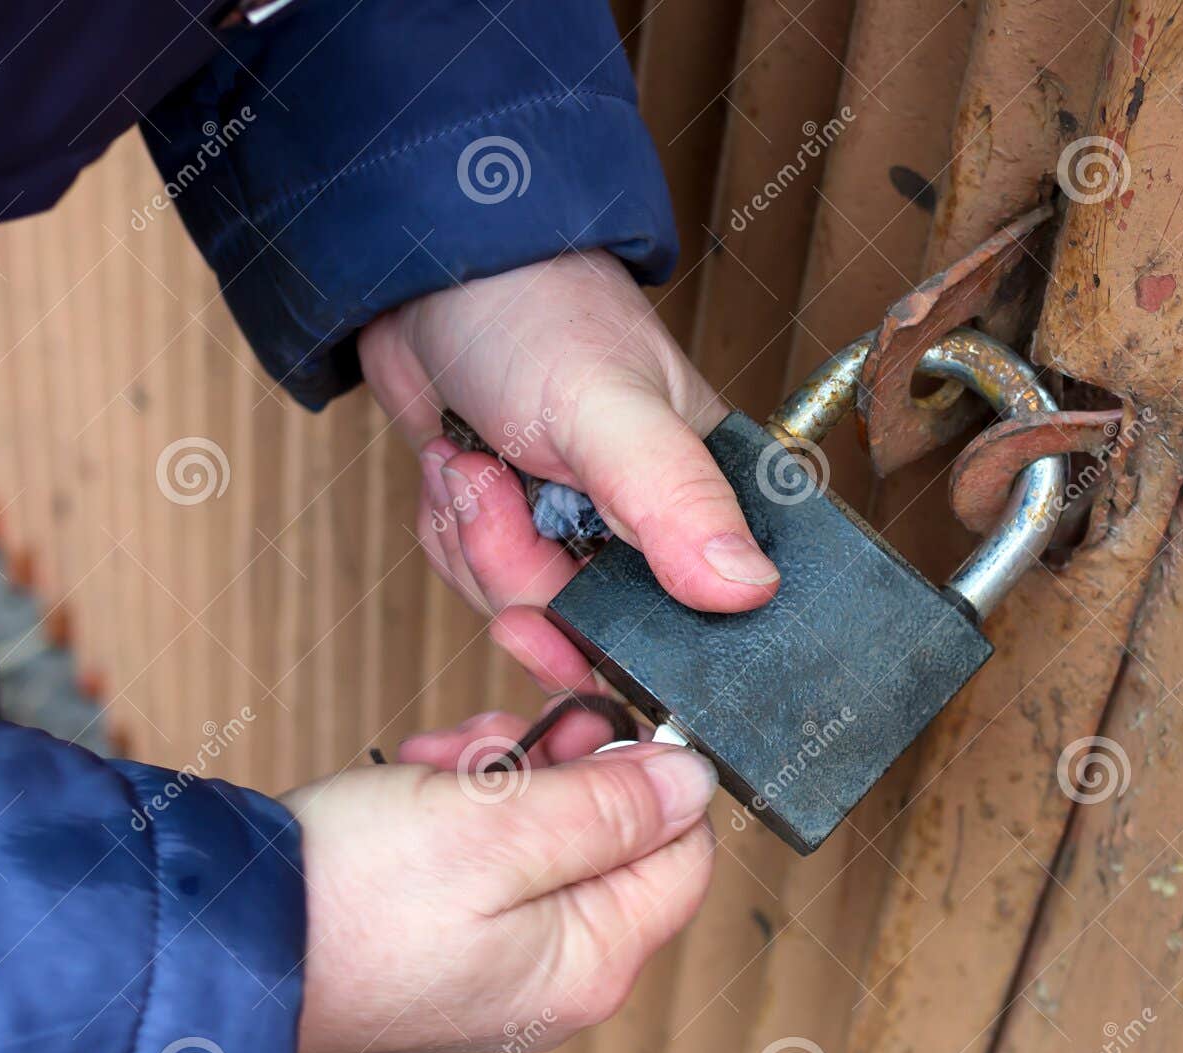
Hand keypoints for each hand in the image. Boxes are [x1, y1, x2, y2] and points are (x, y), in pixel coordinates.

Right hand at [285, 710, 717, 1052]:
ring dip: (502, 771)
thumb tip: (694, 780)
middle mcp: (559, 970)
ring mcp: (504, 954)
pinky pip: (491, 846)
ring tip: (443, 764)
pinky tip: (420, 784)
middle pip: (613, 833)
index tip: (591, 721)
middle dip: (561, 762)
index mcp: (593, 960)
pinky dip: (461, 800)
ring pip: (548, 826)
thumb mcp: (496, 830)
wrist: (222, 943)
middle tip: (500, 738)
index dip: (649, 773)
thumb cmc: (348, 899)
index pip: (683, 852)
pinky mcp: (453, 931)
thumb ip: (611, 807)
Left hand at [359, 250, 778, 691]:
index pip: (679, 633)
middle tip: (490, 486)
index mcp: (705, 505)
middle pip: (587, 634)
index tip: (539, 621)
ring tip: (472, 459)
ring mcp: (580, 534)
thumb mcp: (610, 407)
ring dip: (476, 545)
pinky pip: (482, 583)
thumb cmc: (538, 311)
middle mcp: (649, 532)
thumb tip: (747, 589)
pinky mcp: (522, 531)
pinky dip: (454, 535)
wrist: (435, 275)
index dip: (604, 648)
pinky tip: (458, 469)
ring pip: (525, 611)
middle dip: (515, 572)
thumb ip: (675, 497)